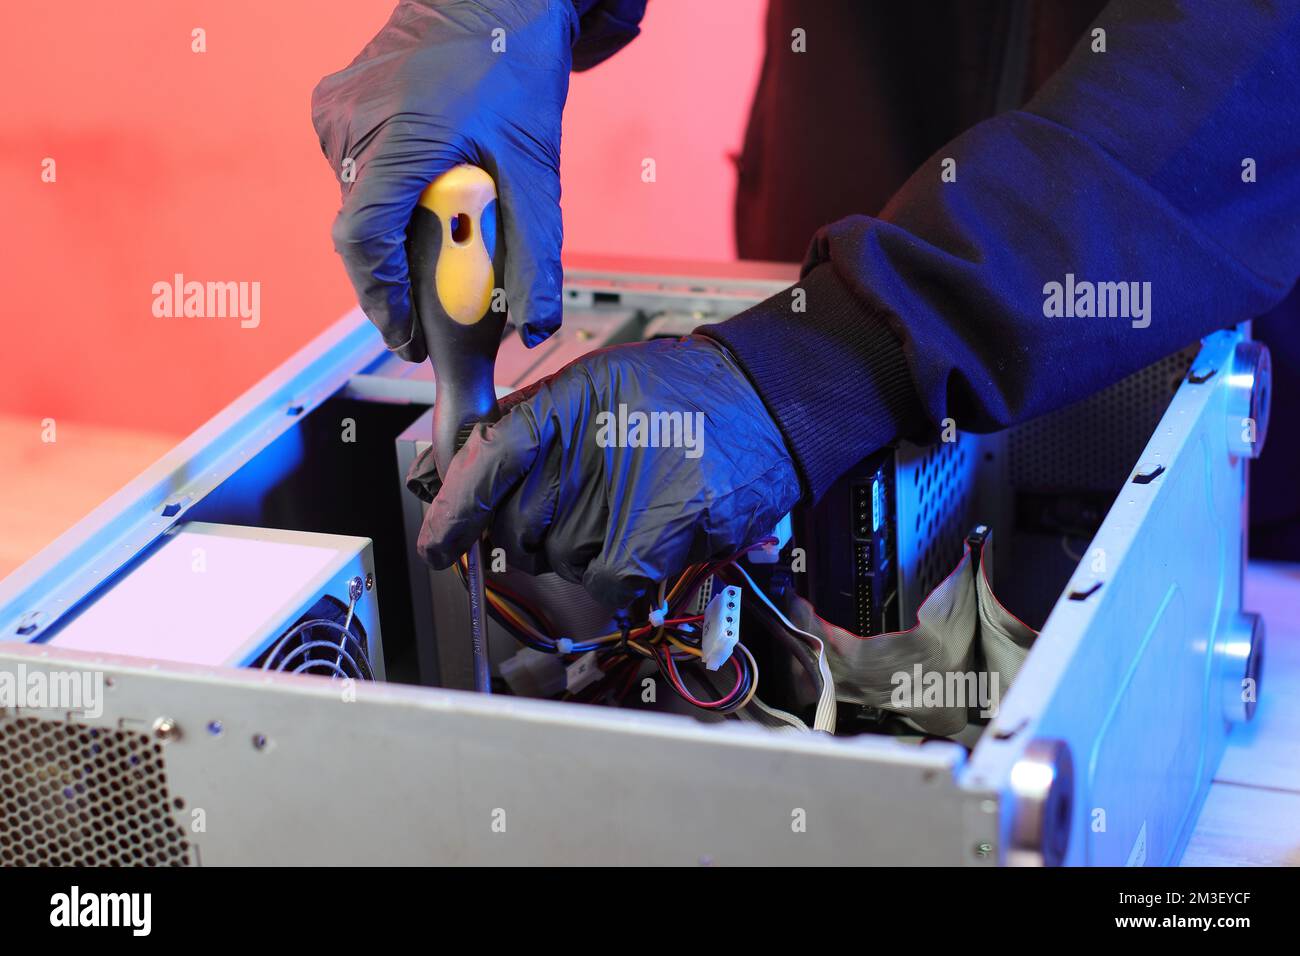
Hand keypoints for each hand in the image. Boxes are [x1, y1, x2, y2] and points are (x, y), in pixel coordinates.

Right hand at [311, 0, 574, 359]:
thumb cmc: (514, 66)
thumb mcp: (536, 168)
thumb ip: (535, 253)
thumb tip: (533, 326)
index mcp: (399, 136)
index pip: (366, 241)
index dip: (384, 300)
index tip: (409, 336)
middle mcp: (352, 125)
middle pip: (361, 236)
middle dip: (396, 283)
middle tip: (432, 314)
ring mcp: (336, 114)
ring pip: (358, 210)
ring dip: (396, 240)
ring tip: (443, 242)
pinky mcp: (335, 108)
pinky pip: (356, 179)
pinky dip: (390, 204)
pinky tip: (427, 197)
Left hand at [410, 335, 803, 608]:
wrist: (763, 401)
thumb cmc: (682, 393)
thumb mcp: (596, 382)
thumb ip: (532, 421)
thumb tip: (469, 464)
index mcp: (561, 406)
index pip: (484, 464)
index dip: (452, 512)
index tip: (437, 546)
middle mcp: (581, 451)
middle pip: (517, 528)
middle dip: (533, 534)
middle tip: (575, 510)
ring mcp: (617, 497)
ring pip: (561, 561)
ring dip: (582, 552)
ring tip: (627, 510)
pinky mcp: (655, 537)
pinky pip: (606, 585)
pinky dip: (616, 581)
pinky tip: (640, 549)